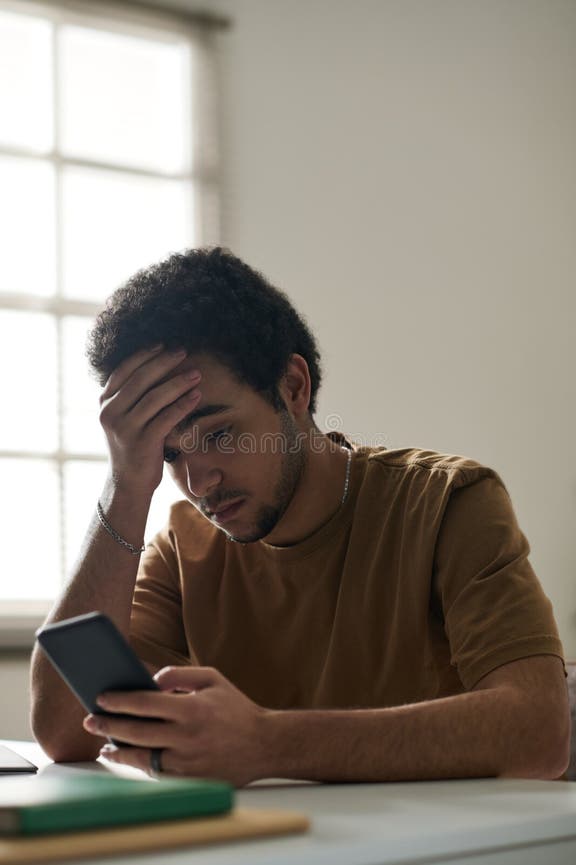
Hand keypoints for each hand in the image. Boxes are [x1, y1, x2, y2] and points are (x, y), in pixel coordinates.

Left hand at [83, 667, 271, 786]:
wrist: (264, 745)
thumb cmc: (236, 709)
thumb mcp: (213, 679)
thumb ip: (180, 674)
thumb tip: (151, 679)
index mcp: (192, 709)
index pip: (145, 703)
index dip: (119, 701)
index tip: (101, 698)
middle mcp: (187, 737)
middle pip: (137, 732)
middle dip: (109, 726)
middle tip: (90, 721)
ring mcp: (188, 762)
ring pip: (142, 758)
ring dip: (119, 751)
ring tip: (104, 745)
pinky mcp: (190, 780)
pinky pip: (157, 773)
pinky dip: (140, 765)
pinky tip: (130, 757)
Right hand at [98, 346, 201, 494]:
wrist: (129, 482)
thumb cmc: (133, 445)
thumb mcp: (124, 418)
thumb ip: (131, 396)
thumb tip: (154, 365)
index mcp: (105, 403)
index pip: (123, 371)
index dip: (143, 355)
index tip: (162, 344)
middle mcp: (110, 413)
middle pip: (140, 380)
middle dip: (164, 363)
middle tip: (183, 352)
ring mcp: (124, 428)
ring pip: (154, 397)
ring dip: (178, 383)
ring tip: (196, 374)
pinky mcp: (142, 442)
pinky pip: (166, 418)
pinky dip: (183, 404)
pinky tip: (196, 396)